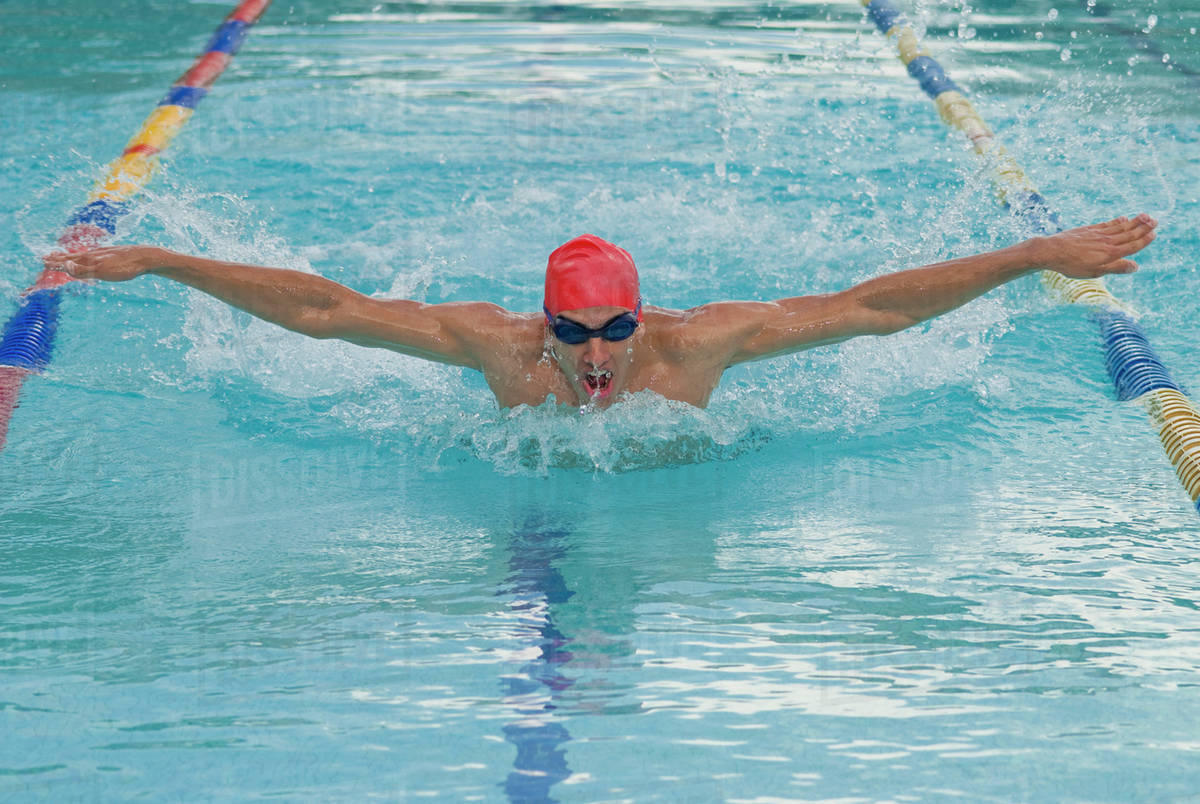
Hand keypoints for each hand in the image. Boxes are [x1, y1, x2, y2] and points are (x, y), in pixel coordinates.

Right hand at [43, 245, 168, 281]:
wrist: (146, 257)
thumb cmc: (125, 267)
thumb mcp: (102, 271)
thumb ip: (83, 270)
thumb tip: (65, 266)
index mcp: (90, 258)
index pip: (68, 261)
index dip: (57, 263)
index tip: (44, 261)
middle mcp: (94, 254)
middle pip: (73, 257)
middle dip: (59, 259)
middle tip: (46, 258)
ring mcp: (103, 253)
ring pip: (83, 255)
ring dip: (70, 257)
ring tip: (63, 257)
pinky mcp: (112, 254)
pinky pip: (93, 254)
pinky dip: (84, 256)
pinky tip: (87, 256)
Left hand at [1033, 213, 1156, 278]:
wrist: (1051, 251)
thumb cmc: (1072, 265)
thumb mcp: (1095, 272)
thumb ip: (1115, 268)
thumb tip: (1135, 266)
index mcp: (1110, 253)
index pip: (1132, 245)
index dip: (1144, 240)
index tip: (1154, 233)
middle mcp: (1107, 241)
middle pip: (1129, 234)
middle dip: (1143, 227)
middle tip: (1155, 220)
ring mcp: (1098, 234)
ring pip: (1120, 227)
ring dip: (1134, 221)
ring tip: (1145, 216)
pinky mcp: (1088, 230)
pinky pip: (1107, 224)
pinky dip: (1117, 221)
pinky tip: (1123, 218)